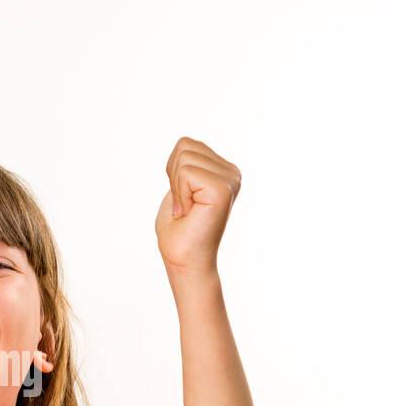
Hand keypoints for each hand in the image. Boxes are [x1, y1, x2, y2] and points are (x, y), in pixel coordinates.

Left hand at [154, 136, 240, 273]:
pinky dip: (179, 195)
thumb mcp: (179, 188)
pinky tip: (189, 213)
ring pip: (184, 157)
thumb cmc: (179, 231)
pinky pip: (185, 172)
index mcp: (224, 171)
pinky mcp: (223, 189)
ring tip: (187, 210)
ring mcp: (231, 180)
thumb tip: (185, 145)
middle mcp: (232, 173)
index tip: (183, 201)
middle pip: (185, 146)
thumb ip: (186, 165)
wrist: (183, 261)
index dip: (173, 173)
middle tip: (184, 207)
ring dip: (176, 188)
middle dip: (173, 178)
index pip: (186, 145)